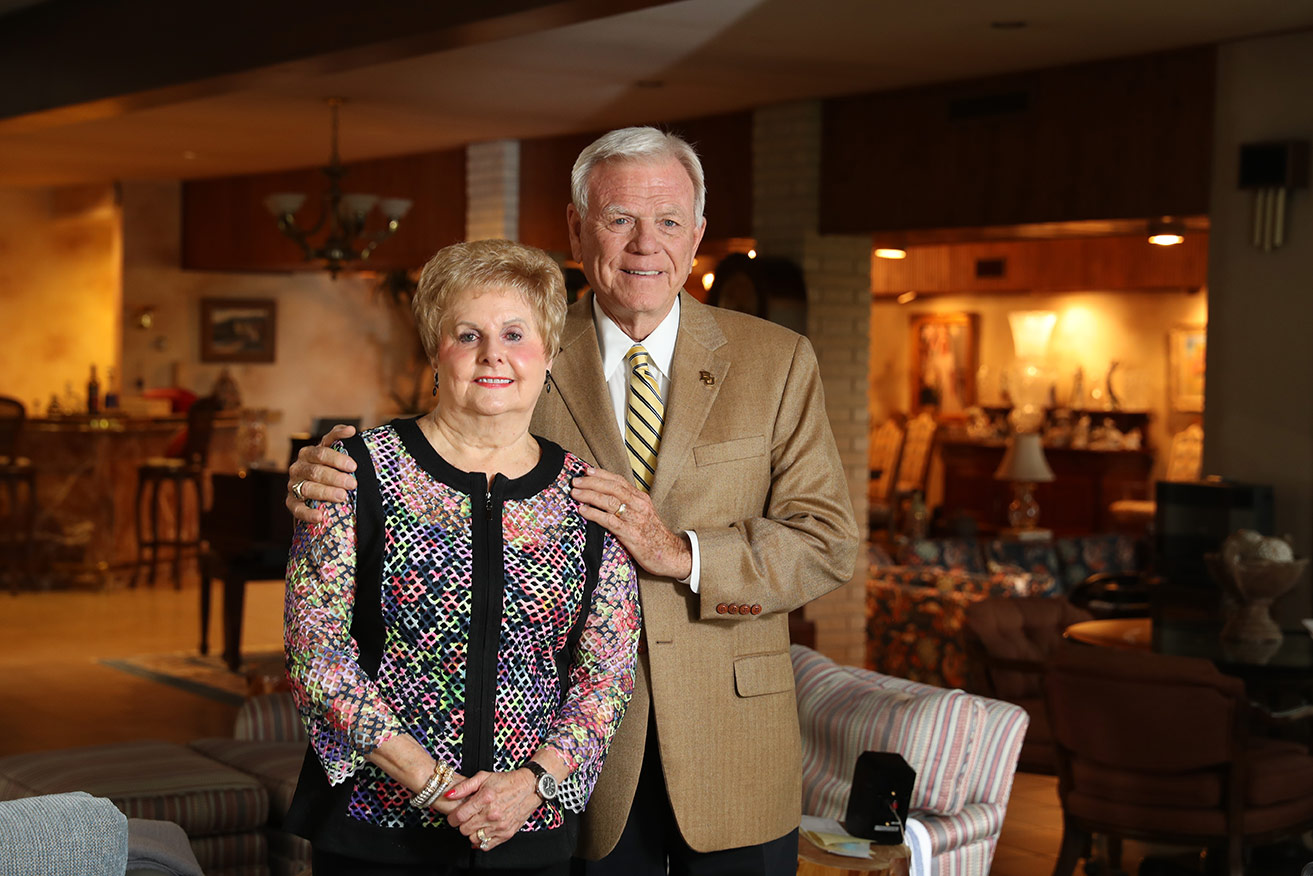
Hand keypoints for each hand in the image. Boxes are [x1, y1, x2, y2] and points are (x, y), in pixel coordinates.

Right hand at [286, 424, 358, 523]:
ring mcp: (293, 485)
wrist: (314, 492)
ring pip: (308, 488)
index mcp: (309, 453)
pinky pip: (297, 509)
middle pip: (316, 470)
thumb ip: (340, 439)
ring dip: (326, 492)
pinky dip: (308, 513)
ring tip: (342, 496)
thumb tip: (351, 430)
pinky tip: (320, 517)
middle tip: (353, 484)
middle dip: (335, 477)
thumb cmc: (329, 468)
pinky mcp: (291, 502)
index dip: (337, 458)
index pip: (322, 452)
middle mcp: (299, 467)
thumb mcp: (334, 452)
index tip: (353, 465)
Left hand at [443, 768, 540, 851]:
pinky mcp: (506, 834)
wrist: (529, 788)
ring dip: (471, 832)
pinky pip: (486, 845)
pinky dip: (481, 841)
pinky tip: (483, 831)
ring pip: (474, 838)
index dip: (452, 818)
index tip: (454, 816)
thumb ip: (464, 787)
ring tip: (476, 823)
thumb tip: (448, 795)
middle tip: (466, 817)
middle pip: (464, 829)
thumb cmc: (506, 782)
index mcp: (485, 798)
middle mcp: (492, 814)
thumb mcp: (483, 777)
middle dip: (462, 824)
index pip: (459, 817)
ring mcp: (500, 826)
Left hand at [571, 465, 691, 579]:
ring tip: (575, 493)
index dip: (602, 474)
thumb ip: (629, 505)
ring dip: (590, 495)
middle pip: (613, 488)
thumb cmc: (654, 536)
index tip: (586, 471)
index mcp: (641, 499)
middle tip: (576, 481)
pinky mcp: (631, 534)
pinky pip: (609, 520)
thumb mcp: (643, 515)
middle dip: (592, 482)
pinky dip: (594, 514)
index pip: (619, 481)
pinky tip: (583, 511)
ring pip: (609, 501)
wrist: (670, 555)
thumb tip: (606, 498)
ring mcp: (635, 519)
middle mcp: (639, 505)